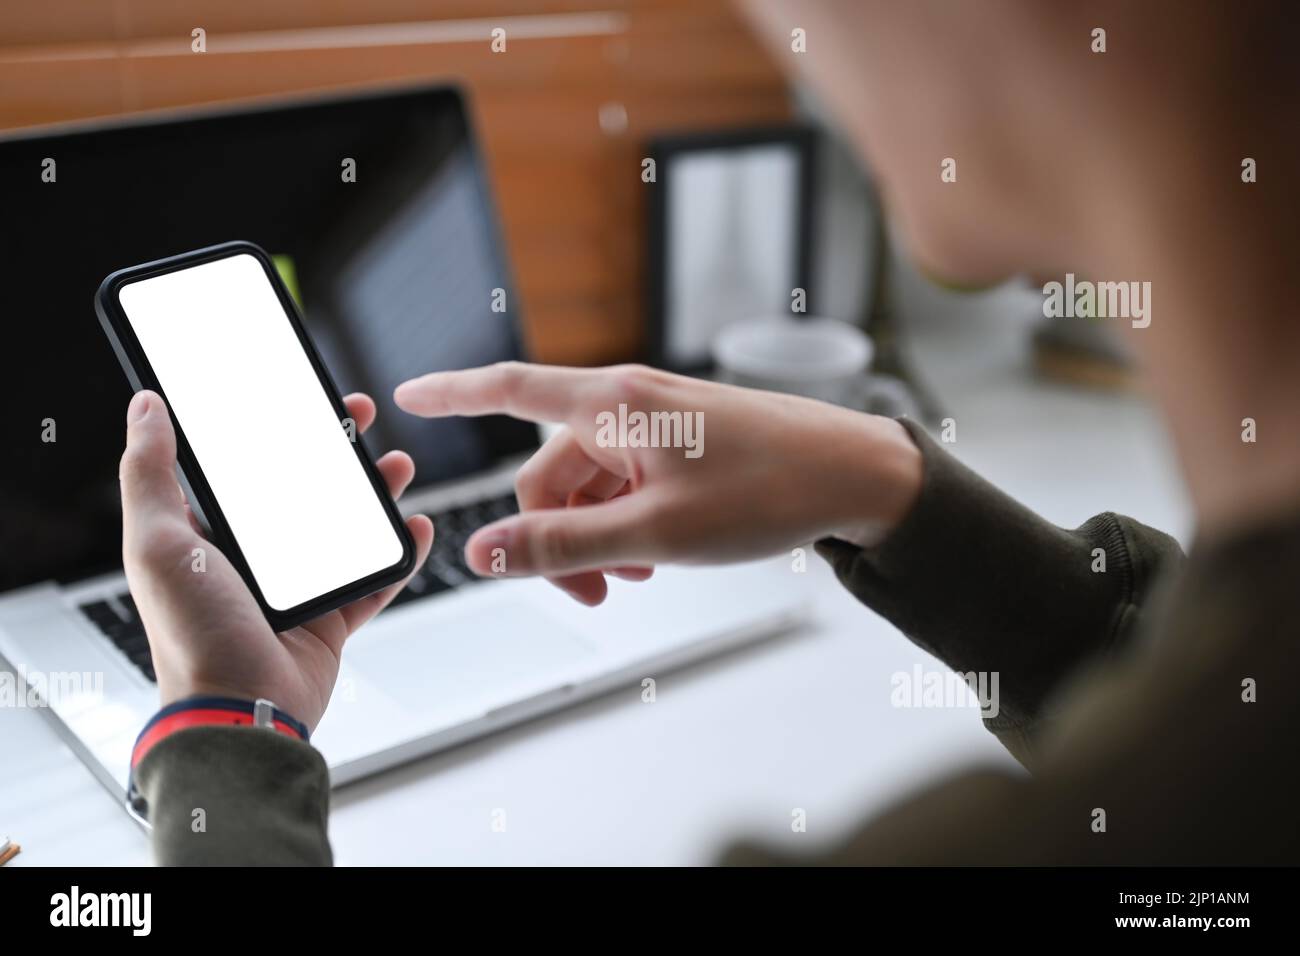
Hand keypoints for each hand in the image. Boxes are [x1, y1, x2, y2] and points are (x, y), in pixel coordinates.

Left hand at [119, 390, 433, 730]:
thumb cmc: (192, 635)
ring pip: (345, 527)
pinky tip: (417, 528)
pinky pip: (374, 581)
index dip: (270, 428)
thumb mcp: (159, 543)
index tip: (297, 396)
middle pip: (302, 490)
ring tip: (399, 465)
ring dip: (375, 494)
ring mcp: (296, 591)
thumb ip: (148, 473)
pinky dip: (400, 556)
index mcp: (206, 536)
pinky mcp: (330, 621)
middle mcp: (252, 560)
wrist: (240, 712)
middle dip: (334, 450)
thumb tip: (143, 407)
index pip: (243, 467)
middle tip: (358, 416)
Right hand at [394, 363, 919, 604]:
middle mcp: (627, 404)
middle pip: (551, 470)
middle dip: (553, 534)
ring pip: (591, 484)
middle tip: (590, 594)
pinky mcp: (682, 444)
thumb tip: (483, 553)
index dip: (452, 395)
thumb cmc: (767, 488)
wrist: (854, 475)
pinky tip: (654, 559)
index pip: (509, 390)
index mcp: (612, 405)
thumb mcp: (655, 532)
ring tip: (633, 579)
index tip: (407, 397)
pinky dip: (626, 523)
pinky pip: (628, 483)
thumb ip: (564, 544)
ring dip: (594, 536)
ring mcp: (657, 424)